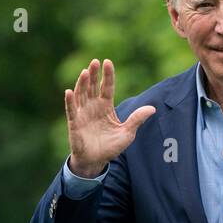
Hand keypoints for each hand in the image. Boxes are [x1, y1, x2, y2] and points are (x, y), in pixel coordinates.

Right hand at [64, 58, 156, 177]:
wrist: (96, 161)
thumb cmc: (111, 147)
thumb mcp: (127, 133)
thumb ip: (137, 119)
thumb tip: (153, 108)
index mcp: (106, 106)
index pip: (107, 87)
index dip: (107, 75)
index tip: (108, 62)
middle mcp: (93, 106)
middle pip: (92, 87)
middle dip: (93, 74)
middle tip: (95, 61)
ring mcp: (83, 113)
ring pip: (81, 94)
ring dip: (82, 83)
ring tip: (85, 72)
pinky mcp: (74, 123)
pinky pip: (71, 110)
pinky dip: (70, 101)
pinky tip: (69, 91)